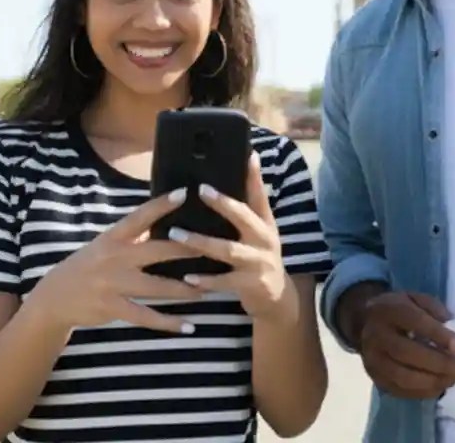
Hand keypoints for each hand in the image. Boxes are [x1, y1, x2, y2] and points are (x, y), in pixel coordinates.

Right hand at [26, 189, 202, 334]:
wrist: (55, 298)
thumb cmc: (88, 266)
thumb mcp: (105, 245)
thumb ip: (132, 237)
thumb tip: (163, 222)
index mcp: (113, 238)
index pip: (139, 217)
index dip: (160, 205)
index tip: (183, 194)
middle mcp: (114, 257)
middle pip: (156, 251)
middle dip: (186, 251)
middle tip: (214, 249)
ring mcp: (113, 283)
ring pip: (156, 287)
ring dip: (185, 290)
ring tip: (209, 290)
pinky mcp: (112, 307)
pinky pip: (146, 316)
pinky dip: (169, 322)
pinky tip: (189, 326)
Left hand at [169, 154, 297, 325]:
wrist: (277, 298)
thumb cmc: (260, 258)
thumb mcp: (260, 232)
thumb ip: (250, 205)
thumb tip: (247, 163)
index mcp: (265, 224)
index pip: (260, 195)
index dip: (254, 176)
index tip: (248, 155)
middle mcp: (265, 239)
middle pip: (244, 217)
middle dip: (223, 204)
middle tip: (200, 191)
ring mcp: (259, 263)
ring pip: (229, 250)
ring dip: (201, 242)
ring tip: (177, 234)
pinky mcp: (253, 285)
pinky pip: (225, 281)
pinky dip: (206, 280)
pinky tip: (187, 277)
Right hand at [356, 290, 454, 398]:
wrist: (365, 322)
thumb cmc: (398, 309)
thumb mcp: (416, 298)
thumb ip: (435, 310)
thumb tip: (454, 332)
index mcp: (388, 310)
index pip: (414, 321)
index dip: (438, 335)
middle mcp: (376, 335)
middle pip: (407, 353)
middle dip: (439, 363)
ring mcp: (373, 359)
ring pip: (403, 376)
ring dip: (434, 381)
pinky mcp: (375, 378)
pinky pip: (401, 390)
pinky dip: (424, 391)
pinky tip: (441, 385)